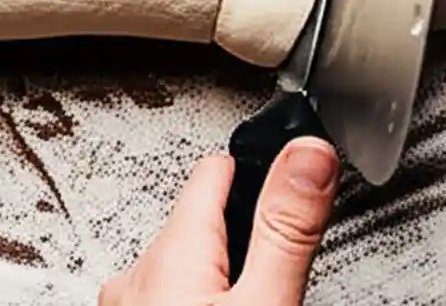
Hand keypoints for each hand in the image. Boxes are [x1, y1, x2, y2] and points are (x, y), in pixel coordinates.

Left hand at [99, 137, 339, 305]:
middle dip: (243, 230)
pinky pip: (168, 296)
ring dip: (220, 269)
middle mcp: (135, 277)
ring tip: (259, 291)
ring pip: (183, 262)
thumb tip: (309, 154)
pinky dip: (198, 297)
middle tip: (286, 253)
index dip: (261, 170)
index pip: (216, 170)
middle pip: (201, 218)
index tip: (292, 174)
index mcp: (171, 253)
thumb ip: (286, 230)